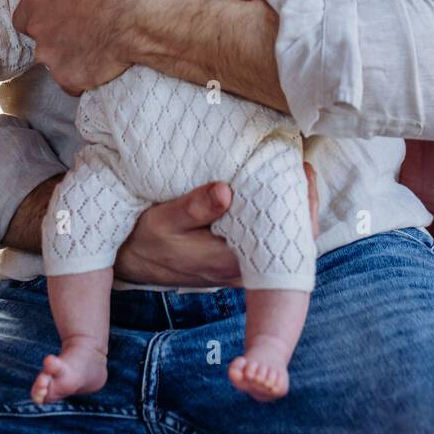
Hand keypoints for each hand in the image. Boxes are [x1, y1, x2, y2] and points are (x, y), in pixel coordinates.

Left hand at [12, 0, 136, 95]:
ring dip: (72, 55)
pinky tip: (104, 61)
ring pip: (56, 61)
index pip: (24, 16)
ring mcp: (53, 58)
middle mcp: (38, 32)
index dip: (42, 15)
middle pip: (41, 39)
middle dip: (58, 36)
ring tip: (98, 43)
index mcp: (36, 1)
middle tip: (85, 27)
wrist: (138, 13)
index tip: (62, 12)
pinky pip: (73, 82)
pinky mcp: (71, 78)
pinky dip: (84, 75)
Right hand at [114, 164, 319, 286]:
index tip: (303, 171)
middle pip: (289, 240)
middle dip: (301, 201)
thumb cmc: (146, 239)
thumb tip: (225, 191)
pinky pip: (265, 238)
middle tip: (302, 163)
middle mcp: (242, 270)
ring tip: (293, 170)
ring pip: (279, 240)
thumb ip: (193, 208)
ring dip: (289, 207)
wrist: (130, 261)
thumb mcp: (163, 221)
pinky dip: (273, 214)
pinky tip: (273, 188)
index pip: (283, 241)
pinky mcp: (235, 260)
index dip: (302, 207)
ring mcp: (240, 267)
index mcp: (230, 261)